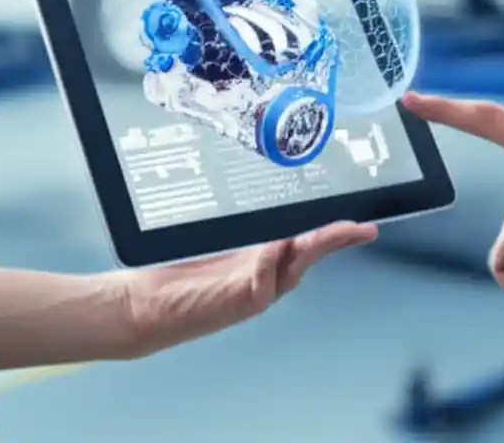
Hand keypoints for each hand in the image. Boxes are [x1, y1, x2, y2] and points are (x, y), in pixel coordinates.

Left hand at [122, 222, 376, 355]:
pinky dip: (270, 261)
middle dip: (334, 238)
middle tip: (361, 228)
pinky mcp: (239, 300)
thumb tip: (261, 197)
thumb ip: (236, 223)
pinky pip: (264, 277)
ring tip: (340, 231)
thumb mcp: (210, 238)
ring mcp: (255, 289)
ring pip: (293, 264)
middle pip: (308, 252)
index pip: (303, 239)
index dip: (331, 231)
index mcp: (260, 257)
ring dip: (314, 246)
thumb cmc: (169, 271)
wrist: (142, 307)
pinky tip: (275, 245)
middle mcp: (264, 275)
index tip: (358, 222)